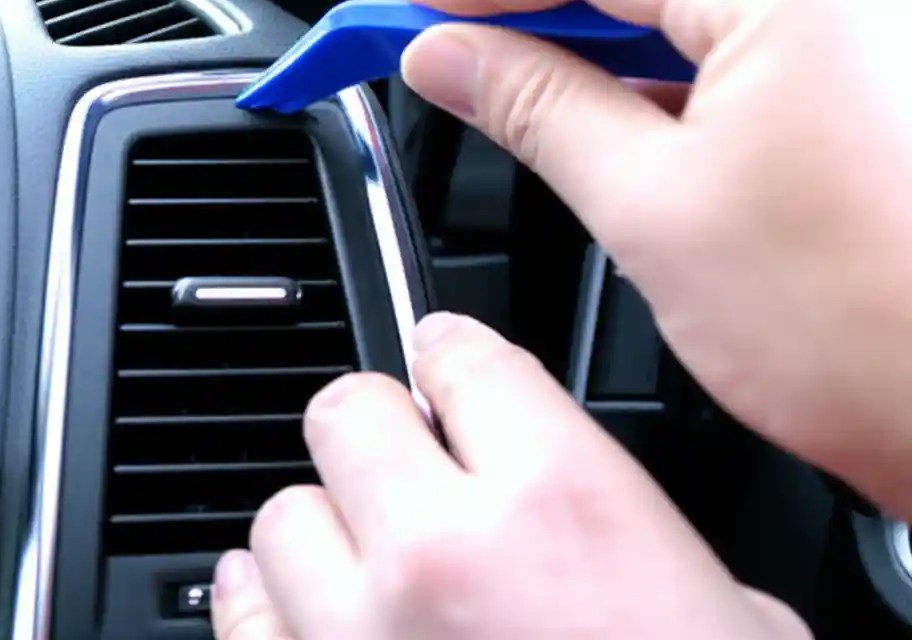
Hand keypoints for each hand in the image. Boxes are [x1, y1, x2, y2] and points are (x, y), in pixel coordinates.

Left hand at [211, 313, 808, 638]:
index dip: (454, 362)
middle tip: (409, 471)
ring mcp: (354, 632)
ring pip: (280, 513)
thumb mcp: (727, 616)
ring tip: (366, 567)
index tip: (451, 375)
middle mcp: (437, 547)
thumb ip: (636, 532)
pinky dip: (264, 603)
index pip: (459, 353)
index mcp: (556, 499)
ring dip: (323, 530)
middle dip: (380, 433)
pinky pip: (238, 607)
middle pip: (345, 411)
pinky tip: (303, 614)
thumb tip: (595, 511)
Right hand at [400, 0, 911, 516]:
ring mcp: (886, 6)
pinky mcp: (891, 56)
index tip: (414, 6)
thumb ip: (536, 109)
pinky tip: (630, 107)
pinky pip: (757, 23)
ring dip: (603, 32)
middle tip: (453, 49)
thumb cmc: (866, 332)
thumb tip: (450, 58)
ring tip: (531, 91)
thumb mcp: (650, 209)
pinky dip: (677, 57)